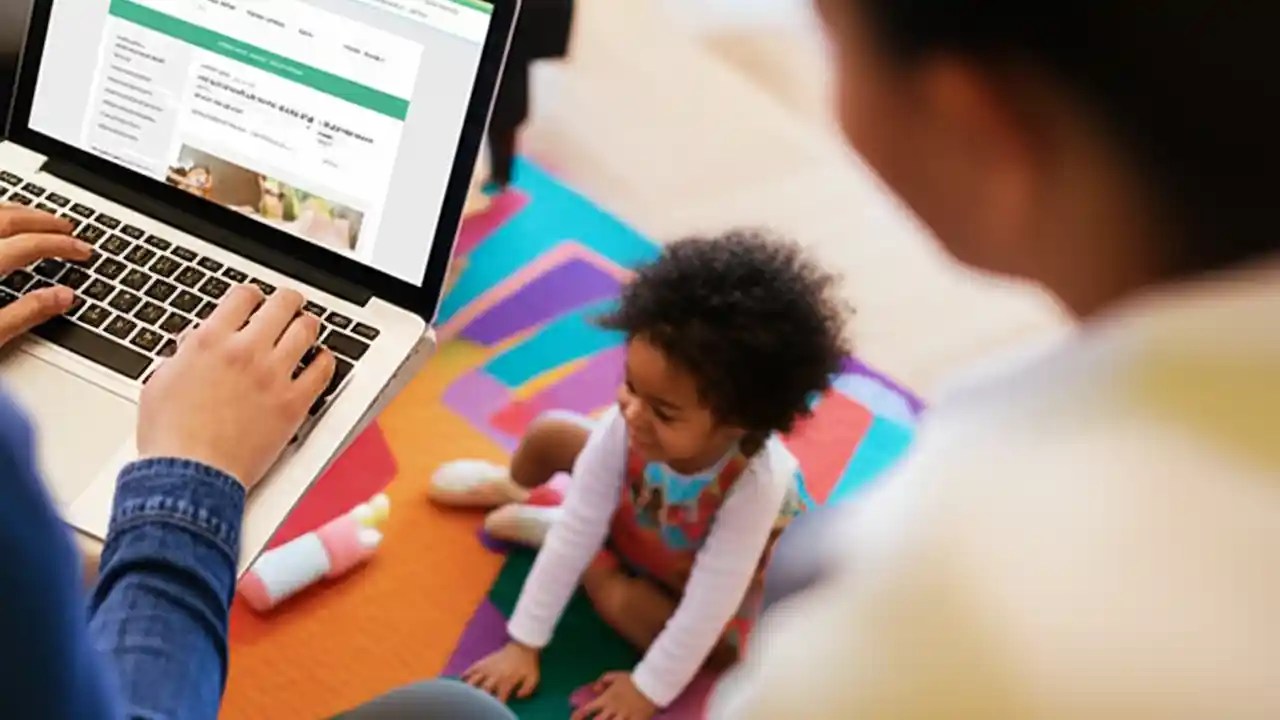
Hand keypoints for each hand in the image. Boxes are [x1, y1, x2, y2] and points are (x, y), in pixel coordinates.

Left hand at [0, 207, 92, 343]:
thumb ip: (27, 313)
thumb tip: (65, 297)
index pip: (30, 245)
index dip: (62, 245)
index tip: (83, 251)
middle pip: (9, 219)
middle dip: (43, 220)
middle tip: (67, 227)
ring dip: (16, 211)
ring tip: (34, 216)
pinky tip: (1, 225)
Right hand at [137, 285, 334, 486]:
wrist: (190, 474)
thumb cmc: (171, 437)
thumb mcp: (160, 383)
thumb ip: (181, 356)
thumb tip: (192, 344)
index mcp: (210, 342)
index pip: (243, 296)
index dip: (252, 295)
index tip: (256, 300)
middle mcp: (245, 352)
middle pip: (282, 304)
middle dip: (287, 301)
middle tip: (289, 305)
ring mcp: (273, 376)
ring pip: (306, 330)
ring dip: (307, 325)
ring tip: (306, 328)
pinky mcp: (293, 403)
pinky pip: (323, 371)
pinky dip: (326, 361)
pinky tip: (321, 361)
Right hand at [462, 641, 540, 702]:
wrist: (523, 645)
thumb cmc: (528, 663)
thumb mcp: (533, 678)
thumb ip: (527, 690)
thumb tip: (518, 697)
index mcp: (507, 682)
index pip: (499, 700)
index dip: (497, 707)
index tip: (495, 710)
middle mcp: (495, 676)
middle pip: (483, 692)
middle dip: (481, 700)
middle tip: (477, 704)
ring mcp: (487, 668)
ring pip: (474, 681)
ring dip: (470, 690)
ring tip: (466, 696)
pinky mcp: (484, 662)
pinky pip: (471, 669)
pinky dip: (465, 675)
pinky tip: (461, 681)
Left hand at [571, 672, 658, 719]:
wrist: (652, 684)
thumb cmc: (633, 680)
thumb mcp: (616, 676)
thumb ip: (603, 681)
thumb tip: (595, 689)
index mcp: (606, 700)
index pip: (587, 710)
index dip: (577, 716)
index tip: (573, 719)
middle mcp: (612, 710)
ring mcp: (624, 718)